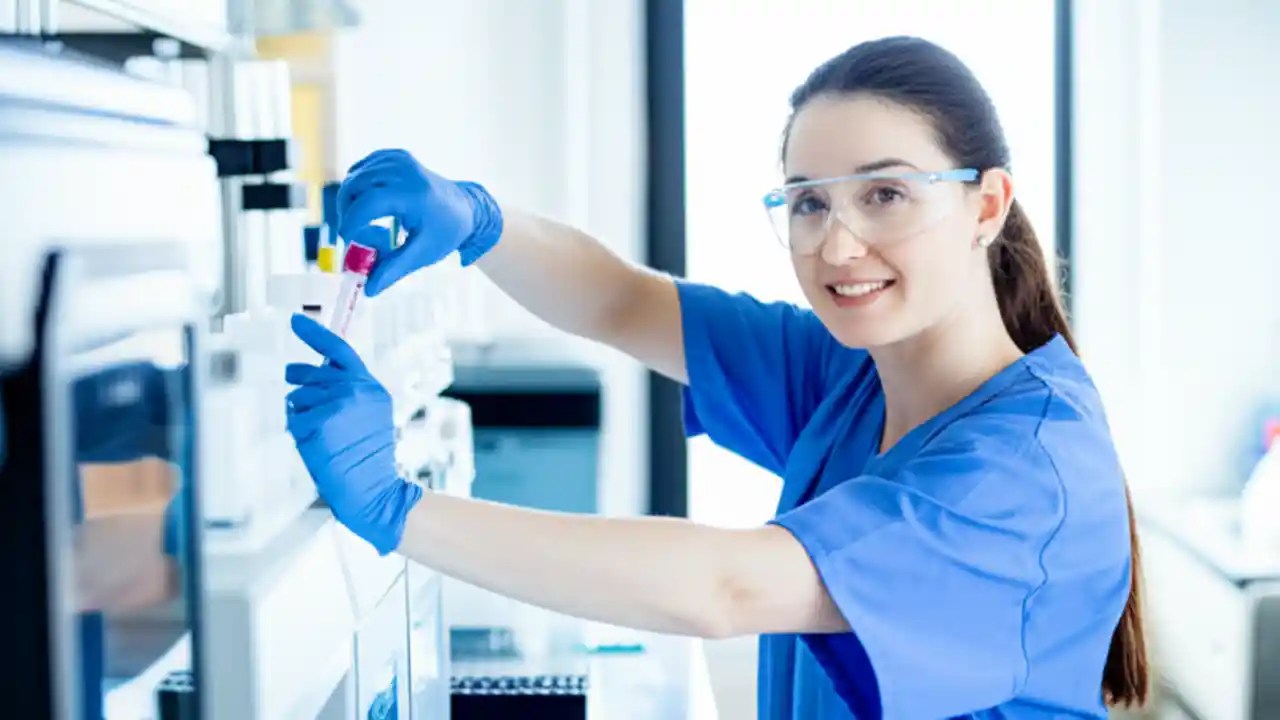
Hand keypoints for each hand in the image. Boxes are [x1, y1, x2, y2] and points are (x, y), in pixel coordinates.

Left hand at [284, 313, 422, 553]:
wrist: (373, 490)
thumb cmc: (366, 459)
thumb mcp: (367, 415)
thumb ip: (347, 391)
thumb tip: (315, 373)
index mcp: (370, 386)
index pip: (339, 351)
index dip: (315, 334)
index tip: (294, 321)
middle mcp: (356, 389)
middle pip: (309, 373)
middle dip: (299, 385)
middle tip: (302, 404)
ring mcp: (339, 403)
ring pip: (297, 396)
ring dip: (300, 415)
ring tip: (321, 436)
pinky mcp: (321, 420)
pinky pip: (293, 417)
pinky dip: (298, 431)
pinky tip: (316, 445)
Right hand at [337, 149, 503, 295]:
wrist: (464, 208)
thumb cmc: (444, 232)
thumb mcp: (422, 254)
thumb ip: (393, 270)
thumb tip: (368, 290)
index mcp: (415, 195)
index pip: (368, 204)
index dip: (351, 223)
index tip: (347, 242)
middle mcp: (406, 171)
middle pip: (355, 186)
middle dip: (346, 212)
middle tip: (354, 235)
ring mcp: (399, 159)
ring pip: (354, 176)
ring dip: (349, 201)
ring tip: (365, 223)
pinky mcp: (394, 156)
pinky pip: (361, 169)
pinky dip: (358, 188)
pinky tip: (369, 205)